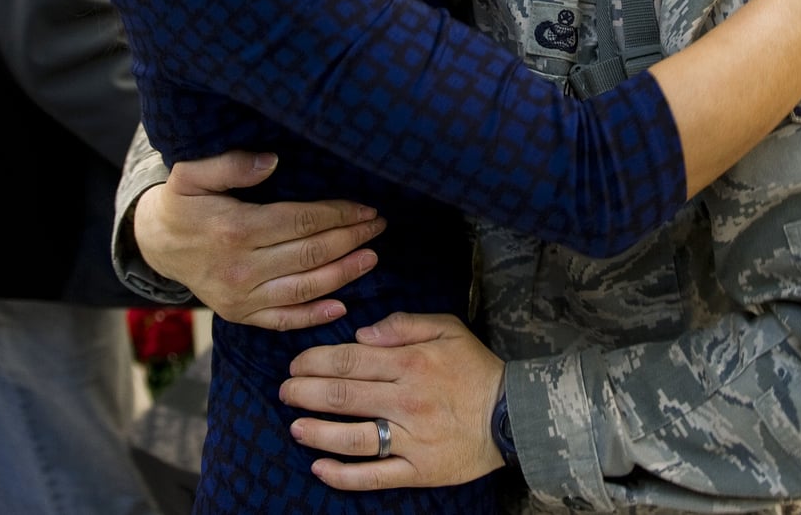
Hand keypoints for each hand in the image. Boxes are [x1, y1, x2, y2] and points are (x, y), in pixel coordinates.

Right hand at [133, 150, 385, 329]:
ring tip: (372, 258)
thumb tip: (271, 161)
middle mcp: (240, 268)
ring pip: (304, 288)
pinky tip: (341, 306)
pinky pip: (282, 320)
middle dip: (351, 239)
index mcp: (235, 229)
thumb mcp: (192, 175)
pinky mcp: (239, 315)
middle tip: (378, 227)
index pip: (302, 222)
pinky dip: (314, 317)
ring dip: (344, 274)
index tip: (366, 208)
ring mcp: (240, 297)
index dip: (339, 214)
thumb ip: (231, 165)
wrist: (155, 244)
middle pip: (310, 254)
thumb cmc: (182, 204)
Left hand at [282, 313, 505, 489]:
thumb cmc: (476, 368)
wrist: (514, 414)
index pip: (348, 360)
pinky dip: (343, 474)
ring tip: (294, 427)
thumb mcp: (448, 329)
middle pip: (342, 396)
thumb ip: (405, 324)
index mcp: (411, 363)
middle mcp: (406, 400)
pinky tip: (320, 467)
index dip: (314, 361)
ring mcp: (411, 438)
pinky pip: (374, 475)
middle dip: (304, 393)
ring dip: (316, 432)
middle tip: (285, 391)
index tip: (296, 364)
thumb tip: (362, 333)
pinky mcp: (418, 469)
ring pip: (351, 437)